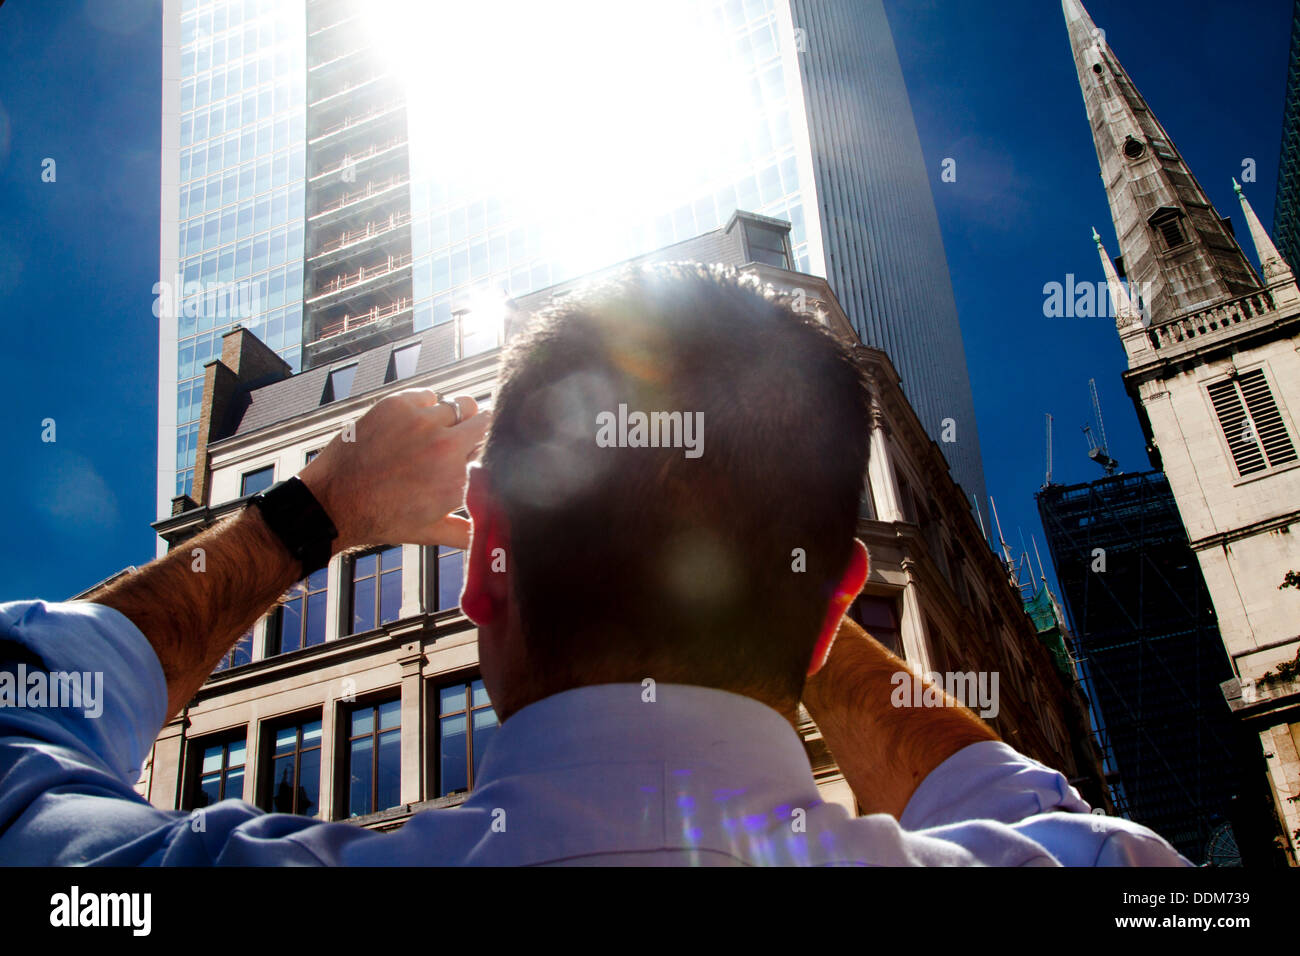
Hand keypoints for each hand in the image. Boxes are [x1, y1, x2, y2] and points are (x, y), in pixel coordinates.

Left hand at [299, 389, 489, 551]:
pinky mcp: (397, 405)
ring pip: (459, 404)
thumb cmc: (379, 517)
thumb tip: (494, 539)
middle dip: (477, 429)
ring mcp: (421, 422)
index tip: (474, 455)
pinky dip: (427, 406)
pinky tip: (412, 425)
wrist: (334, 502)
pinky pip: (429, 395)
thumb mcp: (430, 532)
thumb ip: (466, 532)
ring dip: (452, 417)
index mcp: (458, 478)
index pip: (493, 448)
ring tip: (432, 433)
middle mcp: (444, 447)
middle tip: (459, 440)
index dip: (485, 451)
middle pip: (485, 419)